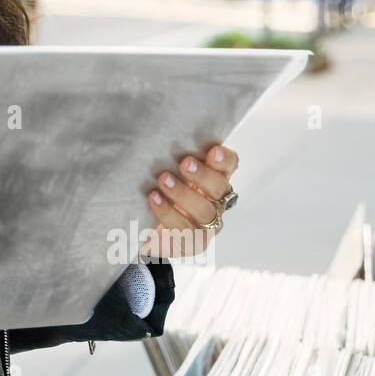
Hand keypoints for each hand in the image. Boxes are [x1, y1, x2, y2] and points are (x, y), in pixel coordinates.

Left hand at [138, 143, 238, 258]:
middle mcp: (216, 201)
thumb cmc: (158, 191)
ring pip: (205, 211)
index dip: (225, 159)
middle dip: (203, 175)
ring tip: (163, 180)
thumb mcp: (164, 170)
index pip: (229, 166)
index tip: (213, 151)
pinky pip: (185, 230)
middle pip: (219, 188)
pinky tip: (154, 200)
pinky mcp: (194, 243)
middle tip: (185, 163)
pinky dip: (168, 213)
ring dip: (184, 194)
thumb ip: (170, 156)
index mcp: (214, 179)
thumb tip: (156, 131)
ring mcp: (208, 225)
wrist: (145, 230)